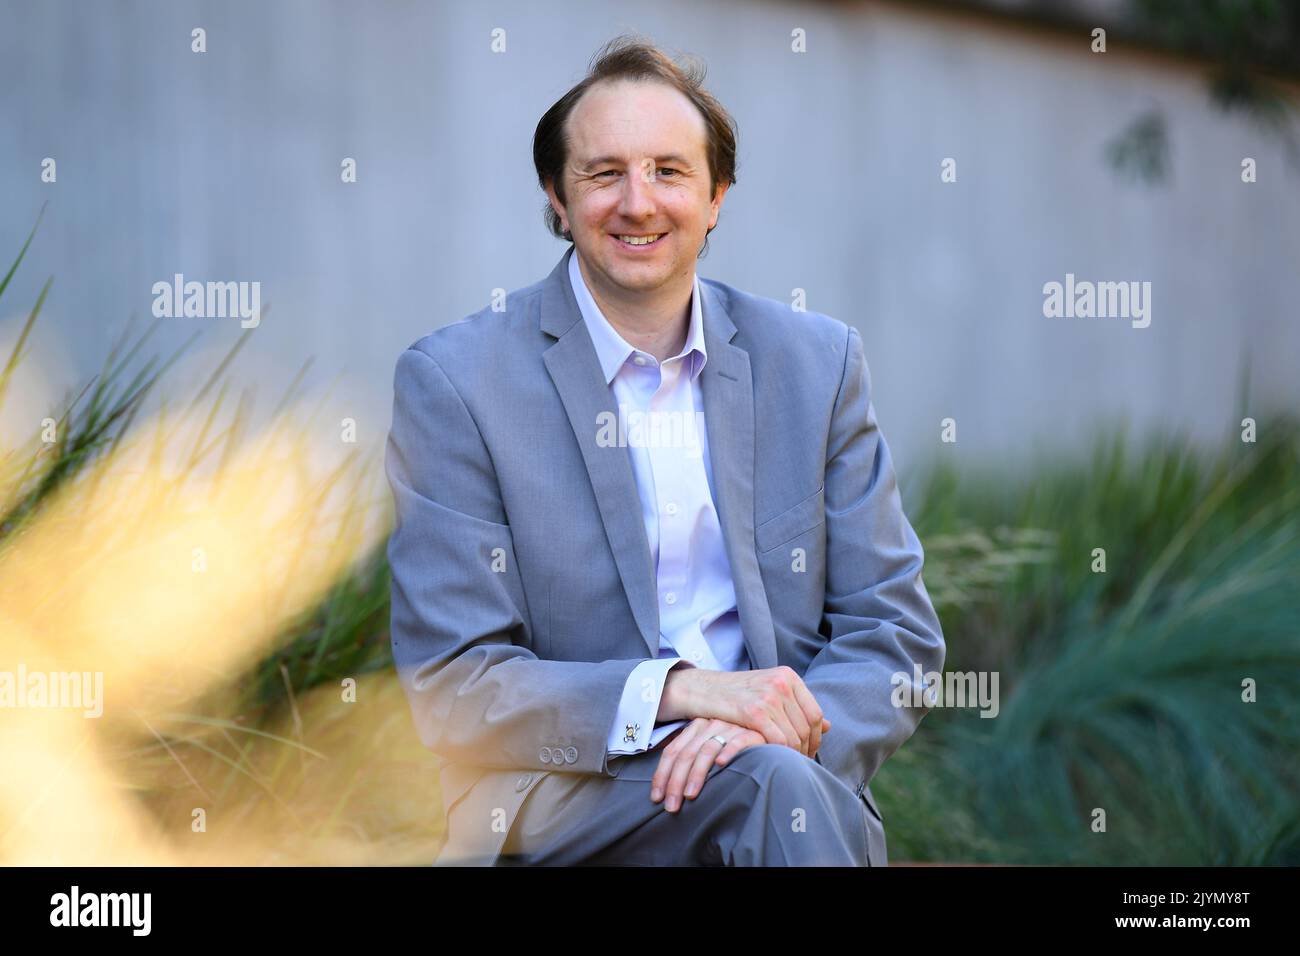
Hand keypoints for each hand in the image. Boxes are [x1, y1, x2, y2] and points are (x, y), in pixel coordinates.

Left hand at [650, 718, 764, 812]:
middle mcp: (709, 725)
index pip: (672, 751)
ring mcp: (730, 727)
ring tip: (690, 796)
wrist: (766, 732)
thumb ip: (690, 759)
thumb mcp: (707, 747)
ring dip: (697, 774)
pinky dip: (728, 753)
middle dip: (675, 782)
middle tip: (671, 806)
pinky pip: (737, 742)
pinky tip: (721, 766)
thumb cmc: (733, 746)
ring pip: (707, 750)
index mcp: (695, 727)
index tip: (656, 797)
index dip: (662, 775)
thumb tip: (666, 785)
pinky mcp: (751, 732)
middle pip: (686, 754)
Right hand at [662, 665, 830, 756]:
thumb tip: (829, 726)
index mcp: (788, 676)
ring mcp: (767, 695)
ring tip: (788, 764)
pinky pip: (777, 739)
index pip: (815, 712)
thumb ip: (797, 707)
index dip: (816, 736)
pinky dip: (779, 753)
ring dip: (794, 755)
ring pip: (794, 735)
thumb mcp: (769, 693)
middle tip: (800, 763)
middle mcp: (781, 683)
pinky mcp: (753, 710)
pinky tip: (774, 760)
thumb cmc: (736, 695)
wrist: (701, 689)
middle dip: (806, 749)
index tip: (810, 751)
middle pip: (807, 726)